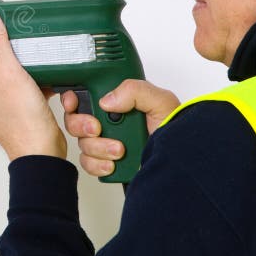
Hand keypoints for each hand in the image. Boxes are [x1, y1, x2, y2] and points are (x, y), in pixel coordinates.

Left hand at [0, 8, 66, 160]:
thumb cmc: (20, 120)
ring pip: (3, 72)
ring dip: (17, 62)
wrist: (41, 149)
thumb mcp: (6, 71)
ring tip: (27, 50)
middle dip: (0, 48)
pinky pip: (18, 84)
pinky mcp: (12, 107)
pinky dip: (29, 76)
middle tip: (11, 36)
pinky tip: (41, 69)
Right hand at [62, 79, 179, 176]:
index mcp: (118, 102)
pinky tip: (113, 164)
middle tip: (98, 129)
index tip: (74, 103)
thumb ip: (134, 91)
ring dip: (97, 148)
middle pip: (75, 120)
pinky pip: (88, 163)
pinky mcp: (107, 163)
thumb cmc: (176, 131)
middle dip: (82, 125)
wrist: (183, 165)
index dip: (73, 98)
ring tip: (119, 150)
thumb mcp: (161, 102)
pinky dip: (98, 165)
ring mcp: (106, 143)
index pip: (84, 95)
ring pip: (81, 143)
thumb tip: (106, 100)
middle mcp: (108, 121)